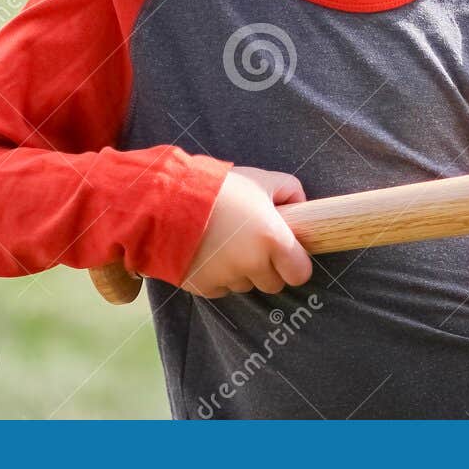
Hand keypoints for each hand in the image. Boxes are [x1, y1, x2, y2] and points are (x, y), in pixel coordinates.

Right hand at [181, 166, 312, 297]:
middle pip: (273, 284)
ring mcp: (227, 277)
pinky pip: (220, 289)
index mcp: (272, 239)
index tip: (287, 255)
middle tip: (253, 244)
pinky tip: (209, 252)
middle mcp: (252, 263)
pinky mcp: (203, 287)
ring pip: (245, 285)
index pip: (300, 274)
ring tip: (226, 243)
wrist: (168, 200)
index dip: (295, 264)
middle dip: (267, 268)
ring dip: (241, 271)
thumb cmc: (219, 188)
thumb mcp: (260, 179)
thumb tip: (300, 206)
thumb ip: (289, 190)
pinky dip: (217, 276)